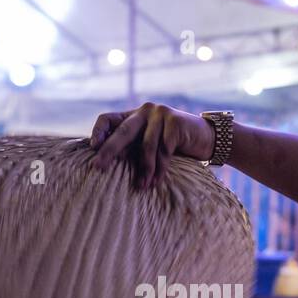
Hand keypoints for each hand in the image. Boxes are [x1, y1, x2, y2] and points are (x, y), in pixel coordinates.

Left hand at [90, 102, 214, 190]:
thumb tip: (105, 164)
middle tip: (98, 167)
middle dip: (110, 151)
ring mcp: (160, 114)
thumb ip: (132, 147)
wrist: (205, 138)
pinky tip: (157, 181)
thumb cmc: (173, 145)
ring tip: (142, 186)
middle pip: (123, 131)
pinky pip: (164, 150)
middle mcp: (144, 111)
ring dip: (144, 169)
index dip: (99, 132)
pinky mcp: (175, 122)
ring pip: (146, 146)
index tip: (93, 148)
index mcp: (133, 115)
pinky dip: (161, 168)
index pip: (108, 118)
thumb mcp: (149, 143)